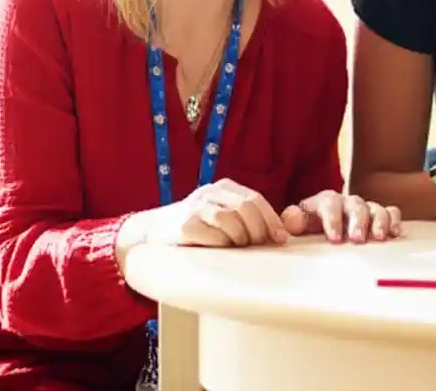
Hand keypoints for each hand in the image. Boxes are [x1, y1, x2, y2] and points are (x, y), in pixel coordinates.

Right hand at [121, 179, 287, 257]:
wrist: (152, 233)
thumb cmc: (197, 229)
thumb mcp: (223, 216)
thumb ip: (247, 219)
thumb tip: (283, 233)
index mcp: (224, 187)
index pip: (255, 199)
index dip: (272, 220)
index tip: (281, 239)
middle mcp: (210, 192)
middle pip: (246, 207)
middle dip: (258, 230)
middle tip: (256, 246)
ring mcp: (196, 206)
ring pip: (231, 220)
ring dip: (239, 237)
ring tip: (234, 246)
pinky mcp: (185, 224)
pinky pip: (213, 234)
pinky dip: (221, 244)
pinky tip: (217, 248)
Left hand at [281, 190, 402, 243]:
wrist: (325, 229)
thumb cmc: (312, 229)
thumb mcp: (298, 226)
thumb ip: (293, 221)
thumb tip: (293, 217)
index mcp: (326, 202)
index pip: (330, 204)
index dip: (333, 220)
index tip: (335, 239)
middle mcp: (348, 202)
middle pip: (356, 205)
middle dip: (358, 222)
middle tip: (358, 239)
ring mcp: (365, 209)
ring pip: (376, 208)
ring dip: (379, 222)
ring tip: (379, 238)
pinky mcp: (379, 217)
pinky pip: (391, 212)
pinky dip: (394, 221)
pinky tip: (394, 234)